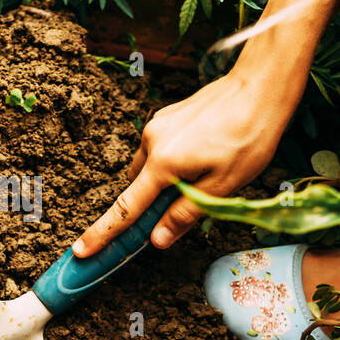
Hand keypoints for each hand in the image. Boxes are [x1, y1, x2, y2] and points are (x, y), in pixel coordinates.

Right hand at [72, 66, 300, 257]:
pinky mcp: (166, 116)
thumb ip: (185, 214)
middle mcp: (152, 142)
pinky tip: (203, 152)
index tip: (81, 251)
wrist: (258, 88)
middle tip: (184, 205)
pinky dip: (171, 160)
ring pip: (148, 166)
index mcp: (164, 164)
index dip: (103, 233)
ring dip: (162, 180)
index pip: (126, 208)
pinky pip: (159, 148)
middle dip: (150, 202)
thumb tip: (156, 240)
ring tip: (205, 171)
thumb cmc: (248, 137)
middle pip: (137, 187)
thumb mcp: (223, 186)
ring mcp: (157, 126)